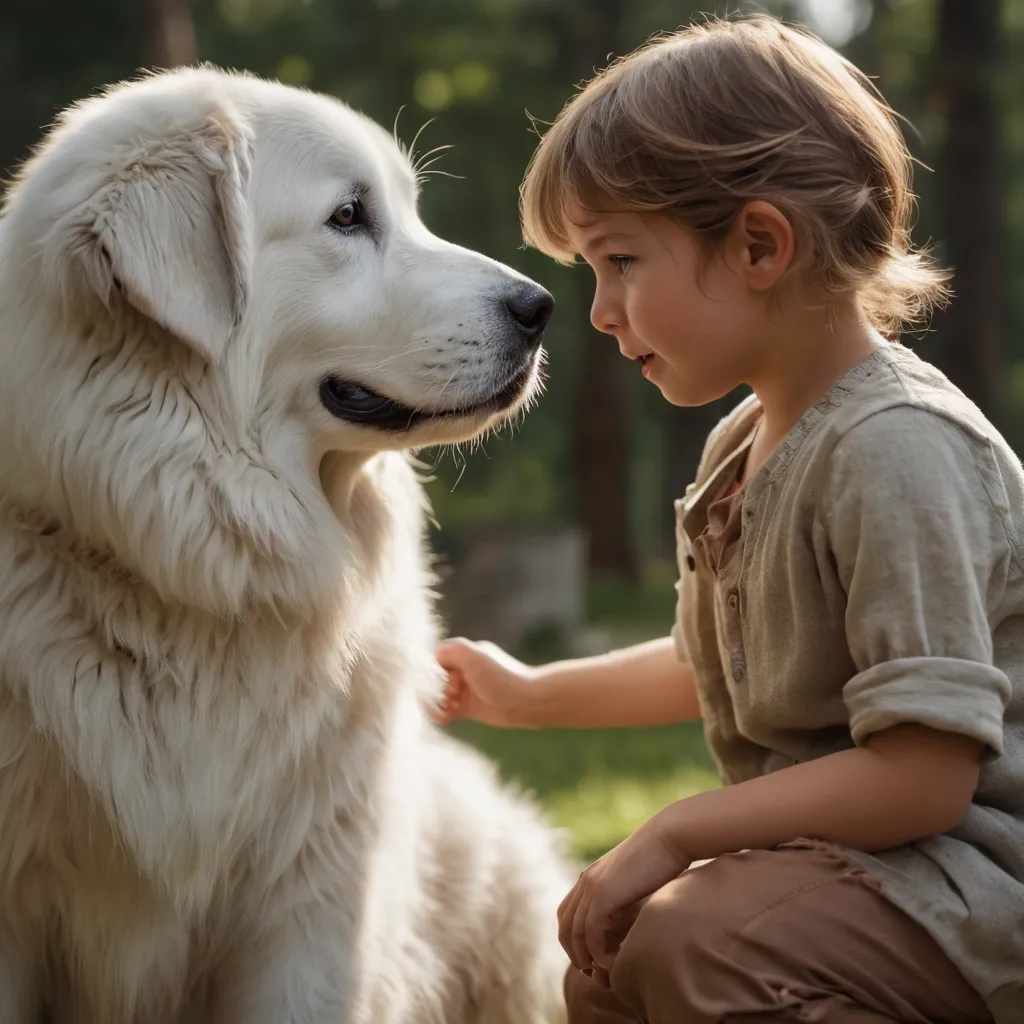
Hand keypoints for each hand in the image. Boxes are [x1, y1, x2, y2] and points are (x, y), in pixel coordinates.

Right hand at [433, 637, 536, 727]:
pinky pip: (447, 710)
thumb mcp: (473, 656)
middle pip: (435, 678)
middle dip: (436, 688)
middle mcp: (463, 669)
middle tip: (452, 694)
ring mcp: (465, 689)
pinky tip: (447, 718)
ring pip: (439, 695)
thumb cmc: (501, 677)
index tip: (443, 680)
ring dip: (437, 703)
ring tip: (450, 707)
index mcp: (463, 653)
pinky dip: (442, 714)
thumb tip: (434, 655)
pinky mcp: (469, 707)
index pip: (435, 658)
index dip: (432, 671)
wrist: (527, 701)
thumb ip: (451, 650)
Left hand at [558, 816, 690, 971]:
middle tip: (591, 972)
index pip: (567, 913)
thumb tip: (630, 916)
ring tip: (599, 973)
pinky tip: (611, 963)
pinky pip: (591, 932)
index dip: (573, 939)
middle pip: (565, 925)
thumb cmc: (662, 858)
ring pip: (575, 932)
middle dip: (574, 952)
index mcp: (591, 876)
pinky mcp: (604, 894)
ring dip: (584, 957)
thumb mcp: (636, 879)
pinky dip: (597, 952)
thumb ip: (625, 895)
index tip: (589, 957)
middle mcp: (586, 880)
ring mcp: (593, 886)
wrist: (670, 837)